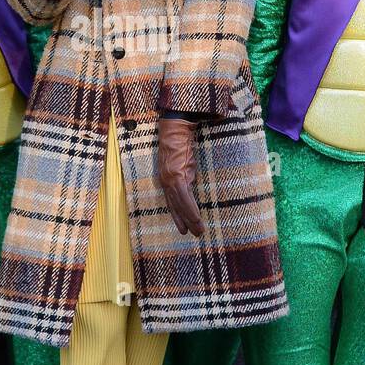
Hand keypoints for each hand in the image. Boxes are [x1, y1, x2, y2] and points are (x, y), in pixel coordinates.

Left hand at [158, 116, 204, 236]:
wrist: (176, 130)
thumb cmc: (180, 144)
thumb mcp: (183, 164)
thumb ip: (185, 176)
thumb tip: (191, 184)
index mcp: (166, 180)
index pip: (172, 202)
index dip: (177, 216)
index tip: (183, 228)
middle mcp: (165, 182)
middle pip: (175, 206)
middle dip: (184, 221)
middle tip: (193, 234)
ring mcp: (170, 180)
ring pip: (180, 205)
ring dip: (190, 219)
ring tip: (198, 230)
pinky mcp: (176, 176)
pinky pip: (184, 197)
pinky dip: (190, 209)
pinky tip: (196, 218)